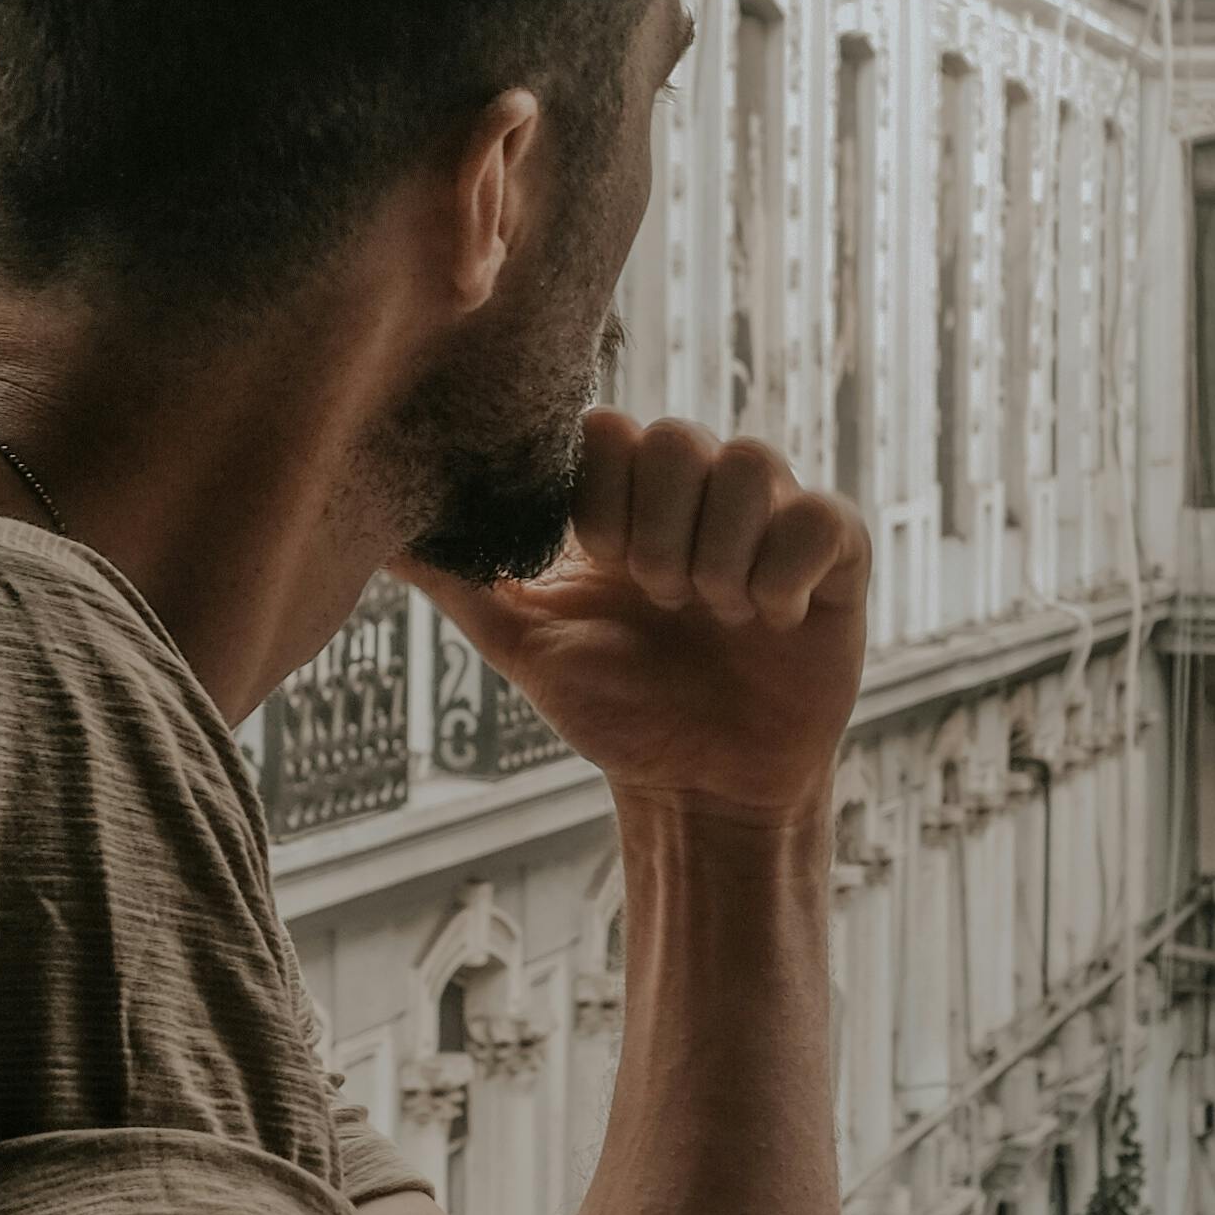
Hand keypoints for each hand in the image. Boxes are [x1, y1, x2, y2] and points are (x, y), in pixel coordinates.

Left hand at [412, 411, 866, 825]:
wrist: (702, 787)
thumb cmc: (617, 711)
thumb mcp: (526, 645)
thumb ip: (462, 580)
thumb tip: (379, 534)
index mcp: (627, 500)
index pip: (606, 427)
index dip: (598, 488)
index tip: (595, 559)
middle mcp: (700, 495)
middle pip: (676, 435)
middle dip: (656, 527)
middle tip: (655, 598)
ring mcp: (769, 521)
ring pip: (750, 461)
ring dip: (717, 551)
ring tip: (709, 614)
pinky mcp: (835, 557)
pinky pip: (818, 517)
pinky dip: (782, 574)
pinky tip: (767, 622)